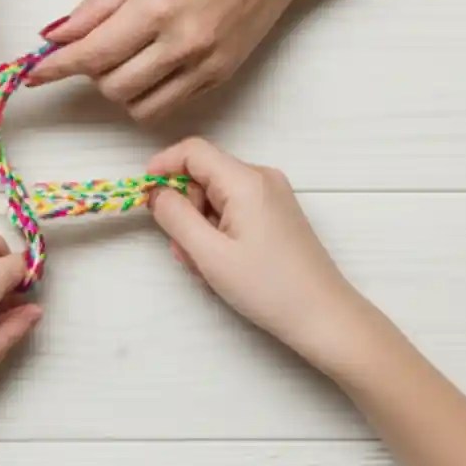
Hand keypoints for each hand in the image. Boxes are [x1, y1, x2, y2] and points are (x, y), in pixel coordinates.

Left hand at [27, 0, 323, 121]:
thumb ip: (99, 4)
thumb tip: (58, 34)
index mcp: (157, 7)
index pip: (92, 53)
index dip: (57, 68)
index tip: (35, 75)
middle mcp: (181, 43)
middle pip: (112, 86)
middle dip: (93, 73)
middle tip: (97, 48)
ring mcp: (204, 65)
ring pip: (139, 106)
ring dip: (121, 90)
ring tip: (128, 58)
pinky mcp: (220, 76)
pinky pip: (170, 105)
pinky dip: (150, 94)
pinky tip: (153, 67)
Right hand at [147, 138, 369, 368]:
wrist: (322, 315)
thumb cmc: (266, 286)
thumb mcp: (209, 254)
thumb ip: (176, 217)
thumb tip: (155, 192)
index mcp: (246, 180)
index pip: (193, 151)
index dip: (162, 166)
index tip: (143, 196)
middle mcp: (262, 178)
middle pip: (204, 175)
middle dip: (185, 209)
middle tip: (185, 251)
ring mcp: (273, 196)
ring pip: (217, 197)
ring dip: (200, 227)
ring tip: (208, 267)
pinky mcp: (277, 214)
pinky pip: (235, 210)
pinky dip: (219, 232)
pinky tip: (224, 265)